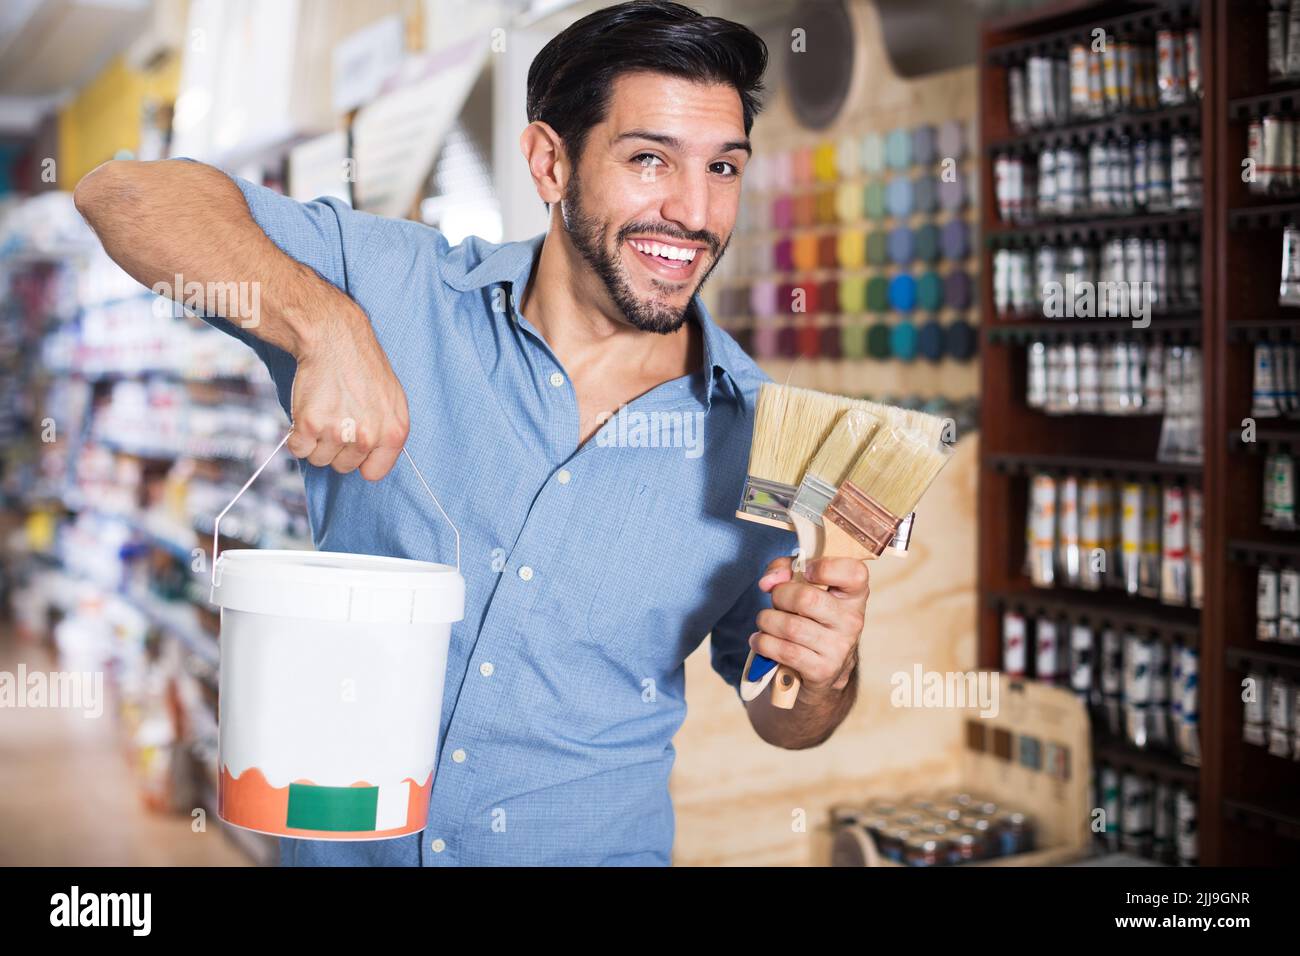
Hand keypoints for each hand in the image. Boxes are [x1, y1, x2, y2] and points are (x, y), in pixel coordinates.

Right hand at [285, 305, 409, 479]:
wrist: (335, 339)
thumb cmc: (363, 367)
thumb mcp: (392, 400)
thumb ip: (386, 433)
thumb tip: (374, 461)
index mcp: (394, 433)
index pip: (374, 473)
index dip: (361, 461)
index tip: (353, 447)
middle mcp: (368, 436)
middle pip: (343, 467)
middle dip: (336, 448)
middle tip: (336, 418)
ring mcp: (339, 432)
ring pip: (319, 459)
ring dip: (316, 441)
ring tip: (324, 411)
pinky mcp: (310, 424)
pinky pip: (297, 449)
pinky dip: (296, 436)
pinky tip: (307, 413)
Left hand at [750, 556, 869, 693]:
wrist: (824, 669)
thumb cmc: (811, 616)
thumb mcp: (804, 586)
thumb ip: (785, 569)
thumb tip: (768, 581)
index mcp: (854, 595)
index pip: (854, 573)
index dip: (825, 567)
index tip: (806, 571)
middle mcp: (852, 620)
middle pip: (806, 598)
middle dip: (779, 596)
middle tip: (776, 600)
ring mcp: (839, 647)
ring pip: (790, 626)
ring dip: (766, 620)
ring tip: (765, 621)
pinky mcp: (823, 670)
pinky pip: (785, 651)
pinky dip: (764, 643)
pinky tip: (760, 640)